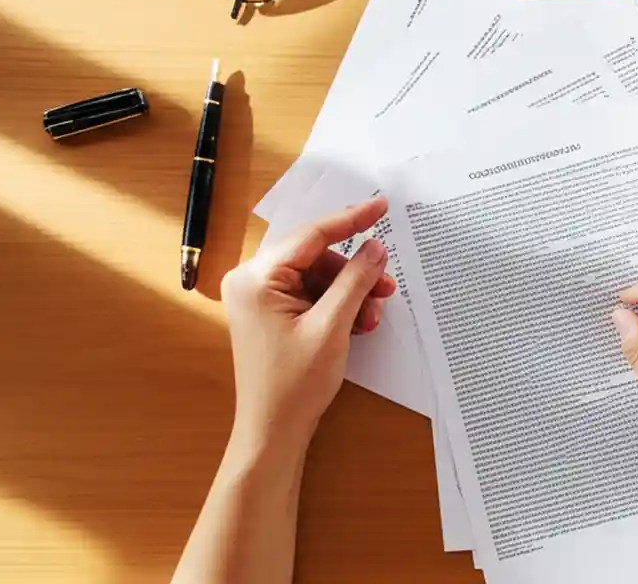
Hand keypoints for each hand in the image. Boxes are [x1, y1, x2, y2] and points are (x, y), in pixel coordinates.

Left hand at [221, 197, 394, 447]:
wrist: (273, 431)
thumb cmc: (295, 384)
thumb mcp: (332, 326)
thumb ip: (355, 280)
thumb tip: (375, 247)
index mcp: (257, 277)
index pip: (311, 235)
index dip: (351, 219)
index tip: (381, 206)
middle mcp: (251, 279)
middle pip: (316, 256)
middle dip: (354, 271)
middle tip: (386, 285)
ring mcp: (258, 297)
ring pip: (317, 276)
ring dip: (350, 292)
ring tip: (372, 316)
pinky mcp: (268, 313)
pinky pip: (310, 294)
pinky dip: (336, 304)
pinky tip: (357, 323)